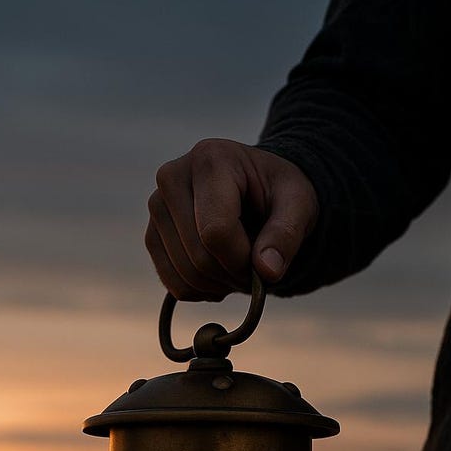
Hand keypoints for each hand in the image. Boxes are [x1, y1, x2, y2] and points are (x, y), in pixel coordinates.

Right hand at [146, 139, 318, 299]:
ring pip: (185, 275)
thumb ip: (287, 234)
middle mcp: (172, 178)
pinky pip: (174, 285)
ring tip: (238, 265)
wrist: (256, 190)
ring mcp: (157, 208)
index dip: (243, 260)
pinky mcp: (152, 236)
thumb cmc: (278, 194)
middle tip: (254, 267)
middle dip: (233, 275)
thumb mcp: (298, 205)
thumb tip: (268, 271)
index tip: (264, 261)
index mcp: (209, 160)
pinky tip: (220, 272)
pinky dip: (203, 290)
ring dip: (220, 285)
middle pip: (199, 257)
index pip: (216, 232)